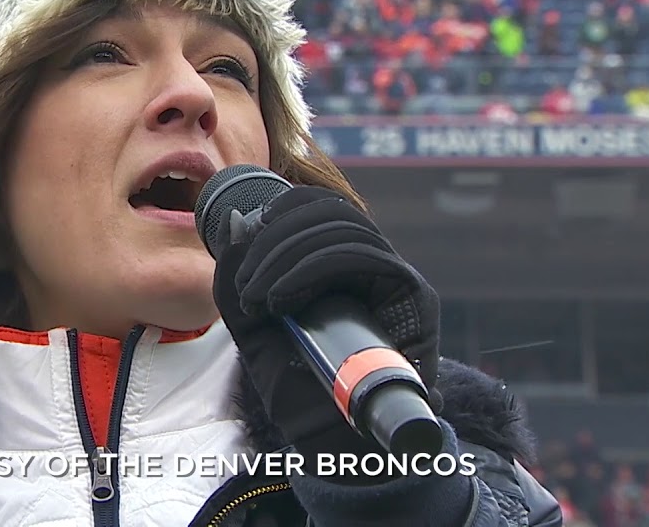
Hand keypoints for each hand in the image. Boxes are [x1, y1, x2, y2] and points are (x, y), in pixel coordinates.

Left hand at [213, 186, 441, 461]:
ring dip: (288, 254)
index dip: (283, 210)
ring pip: (344, 230)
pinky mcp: (415, 298)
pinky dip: (314, 268)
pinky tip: (282, 297)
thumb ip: (237, 282)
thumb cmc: (298, 385)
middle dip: (276, 239)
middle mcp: (373, 264)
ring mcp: (397, 278)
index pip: (320, 207)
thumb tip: (233, 224)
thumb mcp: (254, 328)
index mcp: (338, 263)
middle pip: (330, 213)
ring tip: (257, 296)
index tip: (246, 237)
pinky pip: (366, 256)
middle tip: (245, 283)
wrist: (335, 441)